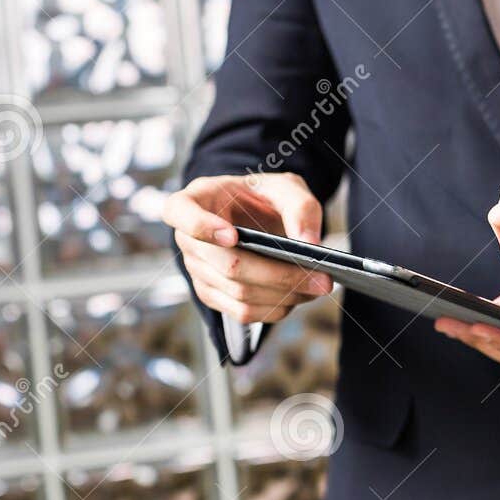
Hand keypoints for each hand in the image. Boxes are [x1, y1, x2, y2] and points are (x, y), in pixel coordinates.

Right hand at [163, 172, 332, 324]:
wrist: (256, 217)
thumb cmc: (263, 197)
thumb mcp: (286, 187)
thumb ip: (300, 207)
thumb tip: (308, 243)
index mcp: (196, 199)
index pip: (179, 212)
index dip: (201, 226)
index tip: (232, 236)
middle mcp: (188, 238)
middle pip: (228, 265)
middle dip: (279, 274)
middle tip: (320, 276)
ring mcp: (197, 270)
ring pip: (239, 293)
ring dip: (284, 295)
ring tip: (318, 285)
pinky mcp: (211, 295)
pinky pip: (241, 313)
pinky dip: (275, 309)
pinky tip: (300, 296)